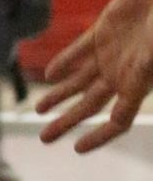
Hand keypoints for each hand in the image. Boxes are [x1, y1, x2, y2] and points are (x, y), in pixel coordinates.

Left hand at [37, 0, 152, 151]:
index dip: (99, 136)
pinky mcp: (102, 32)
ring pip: (79, 82)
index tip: (77, 148)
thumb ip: (141, 80)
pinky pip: (78, 52)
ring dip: (58, 96)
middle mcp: (122, 74)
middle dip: (67, 122)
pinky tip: (50, 75)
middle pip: (89, 106)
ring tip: (39, 110)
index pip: (117, 121)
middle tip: (43, 138)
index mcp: (138, 85)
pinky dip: (63, 63)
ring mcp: (110, 54)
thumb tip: (122, 112)